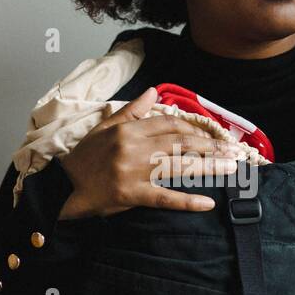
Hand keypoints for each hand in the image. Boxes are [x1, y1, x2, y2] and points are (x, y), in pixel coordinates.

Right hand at [57, 86, 242, 220]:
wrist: (62, 187)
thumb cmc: (84, 158)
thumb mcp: (104, 128)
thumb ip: (131, 110)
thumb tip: (153, 91)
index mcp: (128, 130)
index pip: (169, 123)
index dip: (195, 127)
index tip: (212, 134)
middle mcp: (133, 148)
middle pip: (181, 143)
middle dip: (211, 146)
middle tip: (233, 151)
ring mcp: (134, 172)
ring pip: (178, 166)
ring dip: (208, 167)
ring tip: (231, 169)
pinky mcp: (131, 195)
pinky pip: (165, 198)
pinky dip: (187, 201)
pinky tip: (208, 202)